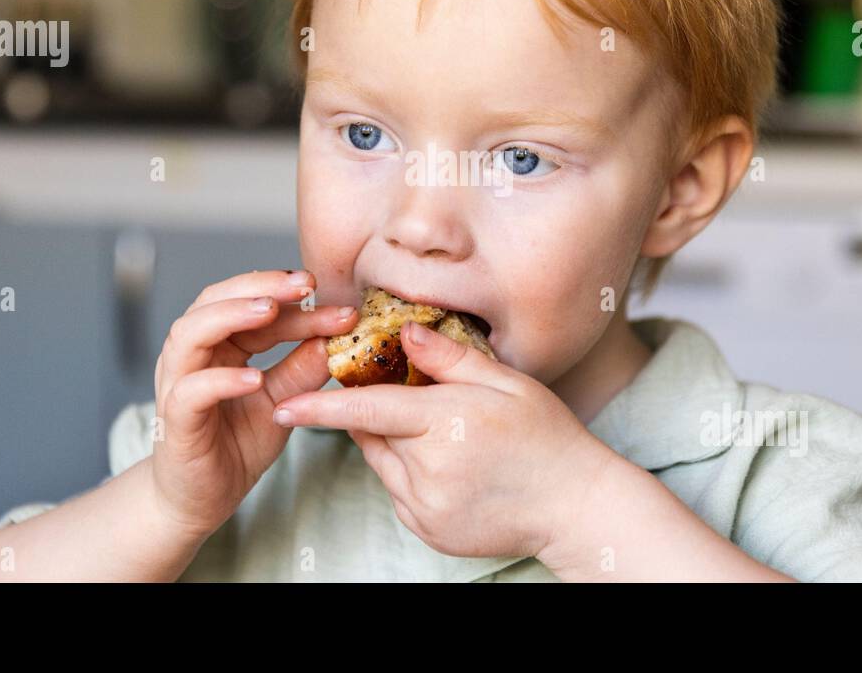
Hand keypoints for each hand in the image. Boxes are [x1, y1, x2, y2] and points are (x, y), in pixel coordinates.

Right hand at [148, 269, 356, 540]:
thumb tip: (336, 335)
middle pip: (214, 300)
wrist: (202, 500)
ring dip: (231, 316)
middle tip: (302, 283)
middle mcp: (193, 355)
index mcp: (220, 345)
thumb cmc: (236, 444)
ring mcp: (178, 384)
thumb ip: (302, 369)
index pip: (252, 306)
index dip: (290, 298)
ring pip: (190, 333)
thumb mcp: (282, 401)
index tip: (329, 294)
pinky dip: (221, 380)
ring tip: (271, 311)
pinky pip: (191, 391)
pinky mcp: (174, 420)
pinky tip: (254, 378)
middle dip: (258, 286)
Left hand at [271, 319, 615, 559]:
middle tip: (426, 403)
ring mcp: (426, 507)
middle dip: (383, 414)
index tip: (286, 405)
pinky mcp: (428, 531)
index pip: (368, 412)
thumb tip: (406, 331)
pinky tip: (456, 468)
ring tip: (452, 439)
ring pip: (384, 464)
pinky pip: (400, 493)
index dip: (323, 407)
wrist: (575, 506)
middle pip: (375, 434)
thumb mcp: (506, 382)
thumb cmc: (547, 436)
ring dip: (400, 445)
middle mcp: (428, 472)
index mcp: (446, 426)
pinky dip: (413, 475)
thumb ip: (449, 358)